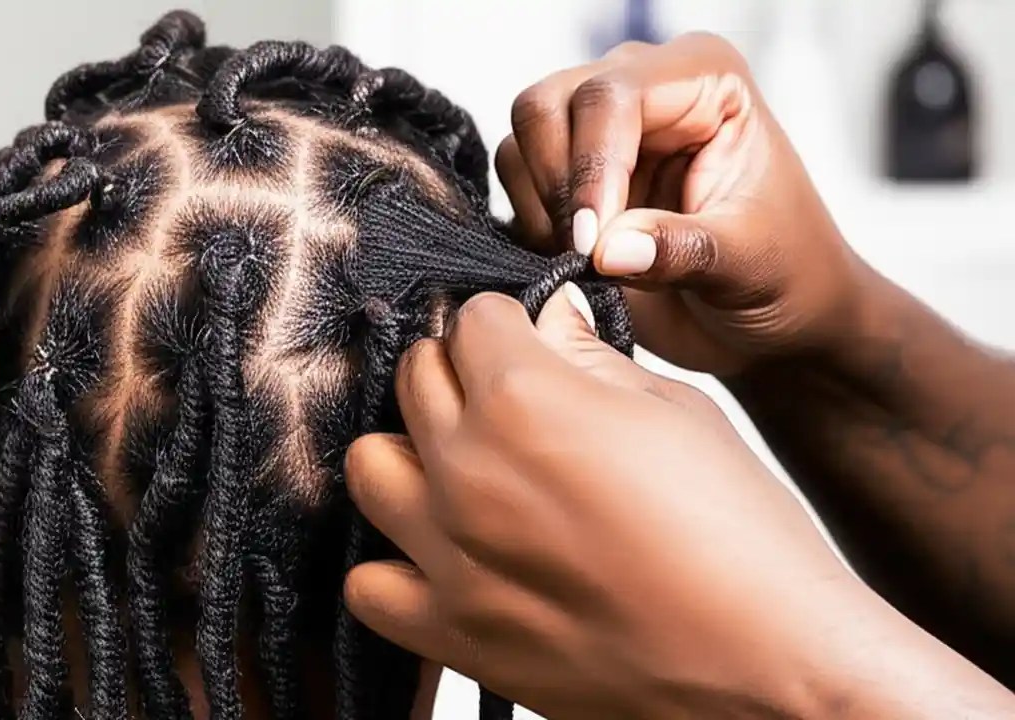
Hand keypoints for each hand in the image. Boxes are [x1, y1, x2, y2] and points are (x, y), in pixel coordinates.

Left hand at [342, 289, 878, 717]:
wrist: (770, 665)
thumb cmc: (740, 533)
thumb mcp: (674, 411)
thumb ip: (588, 356)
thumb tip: (550, 317)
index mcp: (523, 398)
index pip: (471, 320)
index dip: (506, 324)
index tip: (527, 343)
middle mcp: (468, 469)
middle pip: (414, 378)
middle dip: (457, 373)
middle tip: (503, 399)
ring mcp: (449, 555)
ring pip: (371, 467)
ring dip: (410, 454)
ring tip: (463, 470)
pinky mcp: (451, 632)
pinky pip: (368, 584)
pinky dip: (397, 564)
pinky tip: (447, 556)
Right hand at [496, 33, 876, 374]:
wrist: (775, 323)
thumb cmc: (788, 275)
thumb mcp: (751, 265)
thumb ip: (683, 250)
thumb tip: (608, 248)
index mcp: (704, 80)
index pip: (610, 95)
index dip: (590, 167)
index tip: (592, 244)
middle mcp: (642, 90)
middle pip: (548, 104)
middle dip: (557, 185)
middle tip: (586, 254)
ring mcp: (599, 131)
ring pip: (521, 141)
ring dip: (541, 210)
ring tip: (589, 263)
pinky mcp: (567, 176)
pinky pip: (515, 184)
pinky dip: (530, 227)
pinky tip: (576, 264)